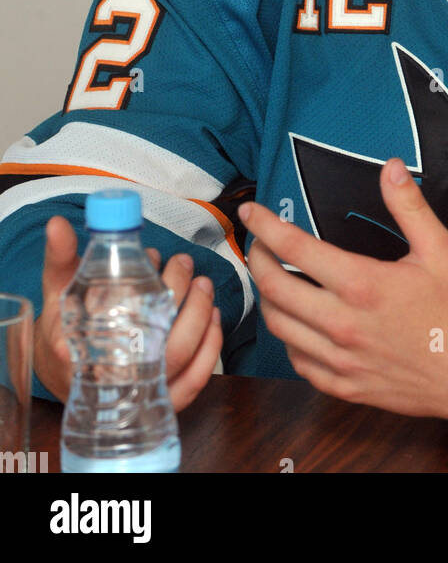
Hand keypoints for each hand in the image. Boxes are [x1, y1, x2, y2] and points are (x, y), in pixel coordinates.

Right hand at [33, 215, 223, 411]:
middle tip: (182, 262)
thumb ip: (60, 257)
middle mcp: (110, 381)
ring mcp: (138, 395)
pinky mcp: (161, 402)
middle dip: (176, 297)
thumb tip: (57, 223)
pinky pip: (195, 381)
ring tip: (202, 283)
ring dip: (199, 319)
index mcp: (77, 356)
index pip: (113, 330)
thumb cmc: (63, 327)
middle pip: (156, 345)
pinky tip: (214, 317)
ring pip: (180, 363)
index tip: (147, 260)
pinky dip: (210, 348)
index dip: (134, 294)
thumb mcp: (57, 292)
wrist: (66, 371)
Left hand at [241, 159, 447, 424]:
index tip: (251, 213)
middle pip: (273, 288)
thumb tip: (391, 168)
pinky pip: (298, 362)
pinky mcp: (346, 387)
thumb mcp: (441, 250)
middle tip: (258, 243)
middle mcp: (343, 325)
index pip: (295, 248)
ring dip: (266, 299)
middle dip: (257, 259)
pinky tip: (298, 323)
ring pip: (279, 328)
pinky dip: (288, 338)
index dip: (265, 226)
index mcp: (363, 285)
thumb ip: (409, 206)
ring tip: (272, 278)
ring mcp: (342, 360)